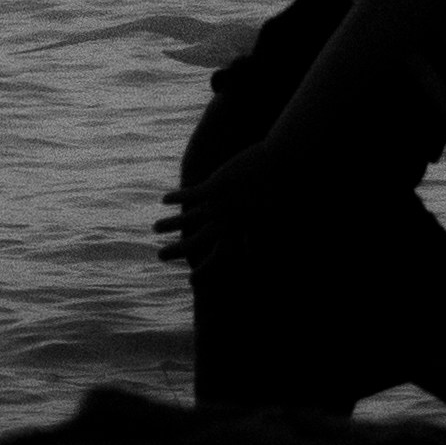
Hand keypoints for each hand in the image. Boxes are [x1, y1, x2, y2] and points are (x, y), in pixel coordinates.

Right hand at [156, 143, 281, 262]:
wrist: (286, 164)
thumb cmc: (290, 190)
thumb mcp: (283, 219)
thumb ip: (272, 237)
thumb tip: (272, 253)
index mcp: (243, 235)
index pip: (220, 258)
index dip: (205, 271)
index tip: (192, 281)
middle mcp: (228, 225)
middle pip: (196, 242)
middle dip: (177, 250)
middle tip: (161, 256)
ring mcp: (220, 205)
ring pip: (188, 218)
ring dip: (169, 224)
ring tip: (154, 229)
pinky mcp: (215, 186)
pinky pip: (189, 195)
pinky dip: (175, 198)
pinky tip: (164, 200)